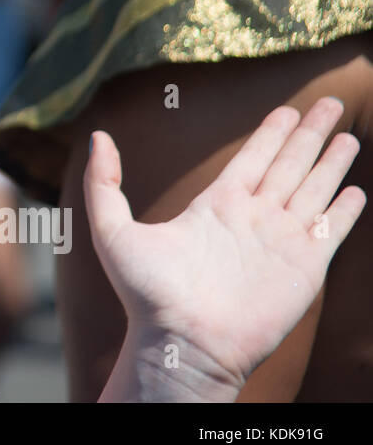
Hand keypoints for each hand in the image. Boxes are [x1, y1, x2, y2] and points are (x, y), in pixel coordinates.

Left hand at [86, 97, 364, 397]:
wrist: (182, 342)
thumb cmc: (146, 294)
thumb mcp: (111, 229)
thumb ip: (103, 182)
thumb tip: (99, 137)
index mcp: (215, 206)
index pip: (252, 158)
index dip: (271, 133)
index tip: (287, 109)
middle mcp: (252, 218)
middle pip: (289, 163)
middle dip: (310, 132)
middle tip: (329, 102)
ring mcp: (281, 241)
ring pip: (313, 188)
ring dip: (332, 162)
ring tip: (347, 134)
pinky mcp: (305, 266)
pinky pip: (330, 229)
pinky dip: (344, 209)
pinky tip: (356, 191)